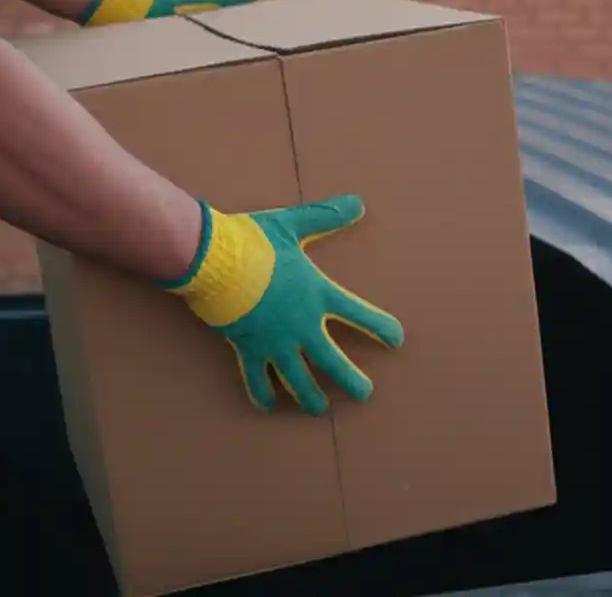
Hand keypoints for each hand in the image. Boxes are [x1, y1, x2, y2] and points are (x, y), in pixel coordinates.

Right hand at [160, 195, 403, 414]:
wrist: (214, 260)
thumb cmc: (253, 241)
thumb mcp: (293, 224)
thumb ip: (326, 216)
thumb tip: (359, 202)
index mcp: (317, 294)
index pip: (359, 314)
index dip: (380, 328)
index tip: (397, 340)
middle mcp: (301, 324)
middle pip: (333, 362)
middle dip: (352, 381)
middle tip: (365, 395)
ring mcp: (275, 341)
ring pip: (298, 380)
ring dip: (311, 397)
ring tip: (320, 409)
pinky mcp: (248, 349)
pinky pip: (257, 379)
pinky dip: (263, 395)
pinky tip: (269, 407)